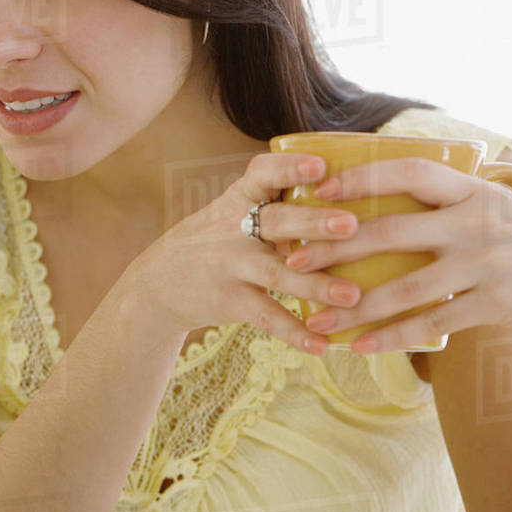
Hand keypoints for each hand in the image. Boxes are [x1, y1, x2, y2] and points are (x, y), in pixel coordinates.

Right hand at [133, 151, 367, 355]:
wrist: (157, 285)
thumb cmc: (214, 242)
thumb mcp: (234, 213)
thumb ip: (279, 205)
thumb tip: (354, 194)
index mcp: (240, 199)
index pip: (262, 174)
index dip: (289, 168)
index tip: (320, 166)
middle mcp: (233, 229)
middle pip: (276, 222)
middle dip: (313, 223)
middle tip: (350, 225)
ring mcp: (230, 266)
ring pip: (276, 273)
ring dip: (315, 285)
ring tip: (352, 295)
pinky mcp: (229, 301)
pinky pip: (266, 317)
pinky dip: (294, 333)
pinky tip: (322, 345)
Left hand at [283, 156, 511, 352]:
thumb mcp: (493, 202)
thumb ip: (446, 197)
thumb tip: (382, 185)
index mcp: (470, 191)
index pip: (408, 174)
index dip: (361, 179)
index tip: (318, 192)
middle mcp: (474, 223)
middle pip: (391, 231)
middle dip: (335, 247)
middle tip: (292, 261)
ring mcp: (485, 265)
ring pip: (405, 286)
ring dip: (353, 306)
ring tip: (315, 320)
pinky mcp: (495, 305)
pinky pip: (433, 323)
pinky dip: (393, 337)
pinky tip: (360, 346)